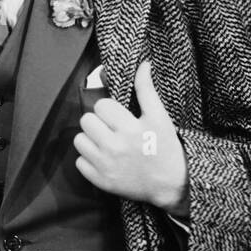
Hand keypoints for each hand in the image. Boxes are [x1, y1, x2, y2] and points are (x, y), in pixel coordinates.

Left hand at [74, 60, 188, 215]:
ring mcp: (106, 165)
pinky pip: (79, 161)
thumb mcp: (160, 118)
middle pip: (86, 120)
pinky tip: (105, 160)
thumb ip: (147, 90)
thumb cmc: (165, 148)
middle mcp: (115, 146)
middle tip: (112, 130)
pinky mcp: (100, 180)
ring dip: (90, 140)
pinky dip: (89, 160)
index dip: (109, 109)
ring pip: (79, 140)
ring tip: (107, 144)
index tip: (119, 117)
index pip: (101, 105)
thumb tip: (143, 65)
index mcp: (130, 128)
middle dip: (98, 123)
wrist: (171, 186)